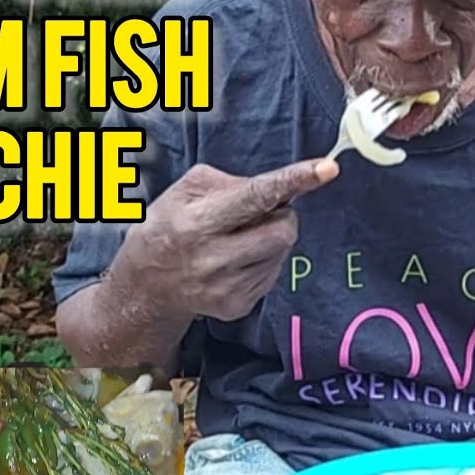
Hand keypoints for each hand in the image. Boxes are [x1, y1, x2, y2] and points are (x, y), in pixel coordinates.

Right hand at [118, 159, 339, 320]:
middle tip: (259, 213)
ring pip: (283, 250)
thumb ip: (230, 182)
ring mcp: (226, 287)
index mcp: (197, 222)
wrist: (146, 287)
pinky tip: (237, 259)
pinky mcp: (237, 306)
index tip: (327, 168)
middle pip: (283, 229)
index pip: (255, 197)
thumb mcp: (184, 192)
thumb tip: (276, 188)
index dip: (293, 181)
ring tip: (241, 238)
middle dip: (282, 214)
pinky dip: (264, 259)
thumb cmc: (168, 227)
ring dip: (273, 236)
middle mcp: (212, 259)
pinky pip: (273, 273)